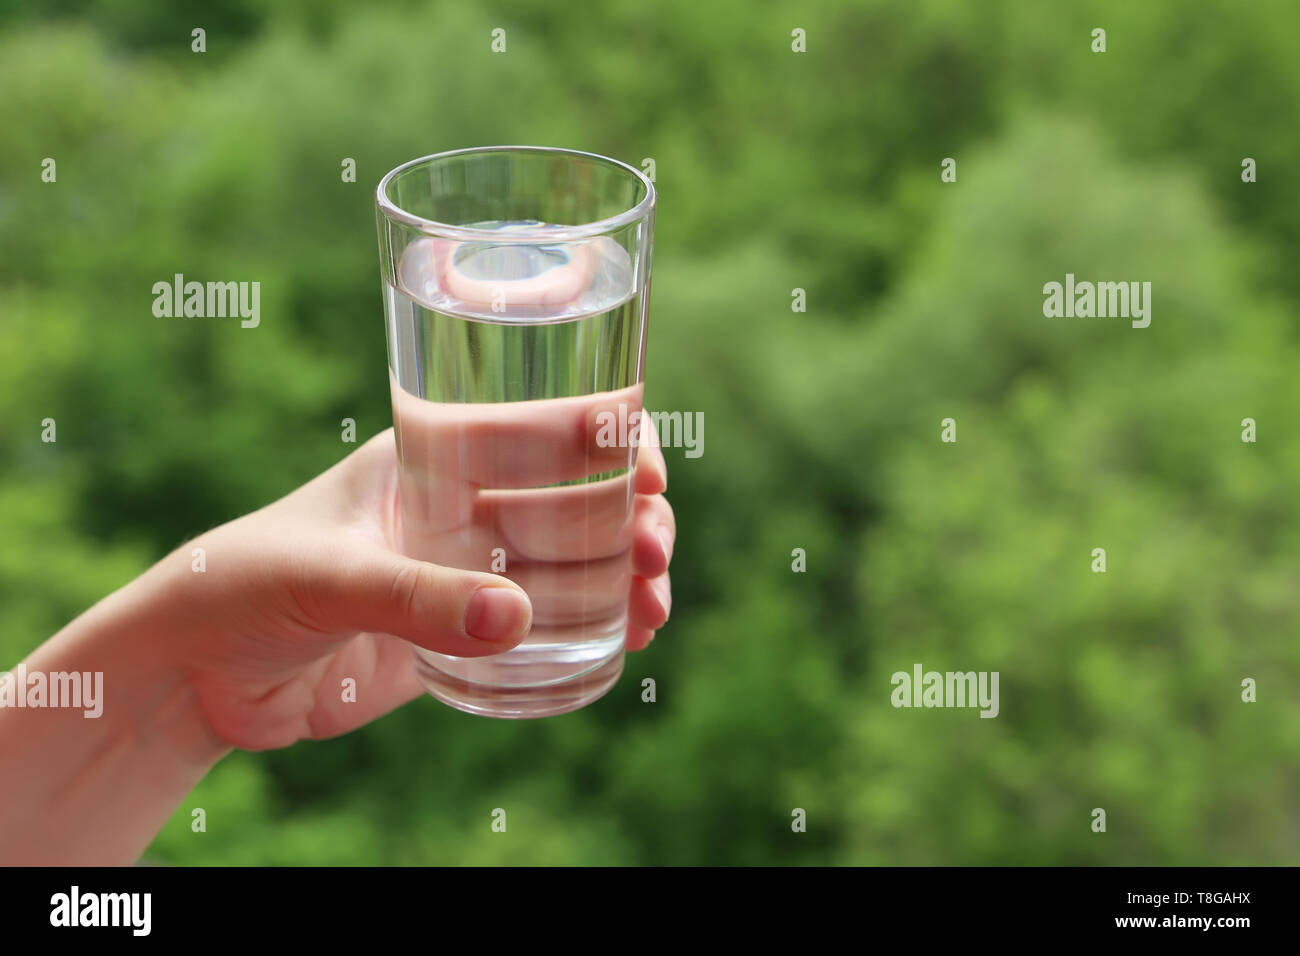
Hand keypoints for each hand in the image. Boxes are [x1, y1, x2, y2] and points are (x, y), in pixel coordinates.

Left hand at [160, 425, 673, 750]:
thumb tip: (518, 619)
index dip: (605, 436)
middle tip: (653, 548)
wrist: (198, 673)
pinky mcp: (461, 632)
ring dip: (626, 570)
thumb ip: (415, 597)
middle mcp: (459, 505)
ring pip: (572, 557)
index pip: (536, 425)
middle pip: (574, 493)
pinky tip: (634, 634)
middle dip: (630, 512)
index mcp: (427, 456)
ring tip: (654, 604)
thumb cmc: (241, 585)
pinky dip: (598, 622)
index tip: (648, 468)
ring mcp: (465, 569)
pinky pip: (547, 620)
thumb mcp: (327, 576)